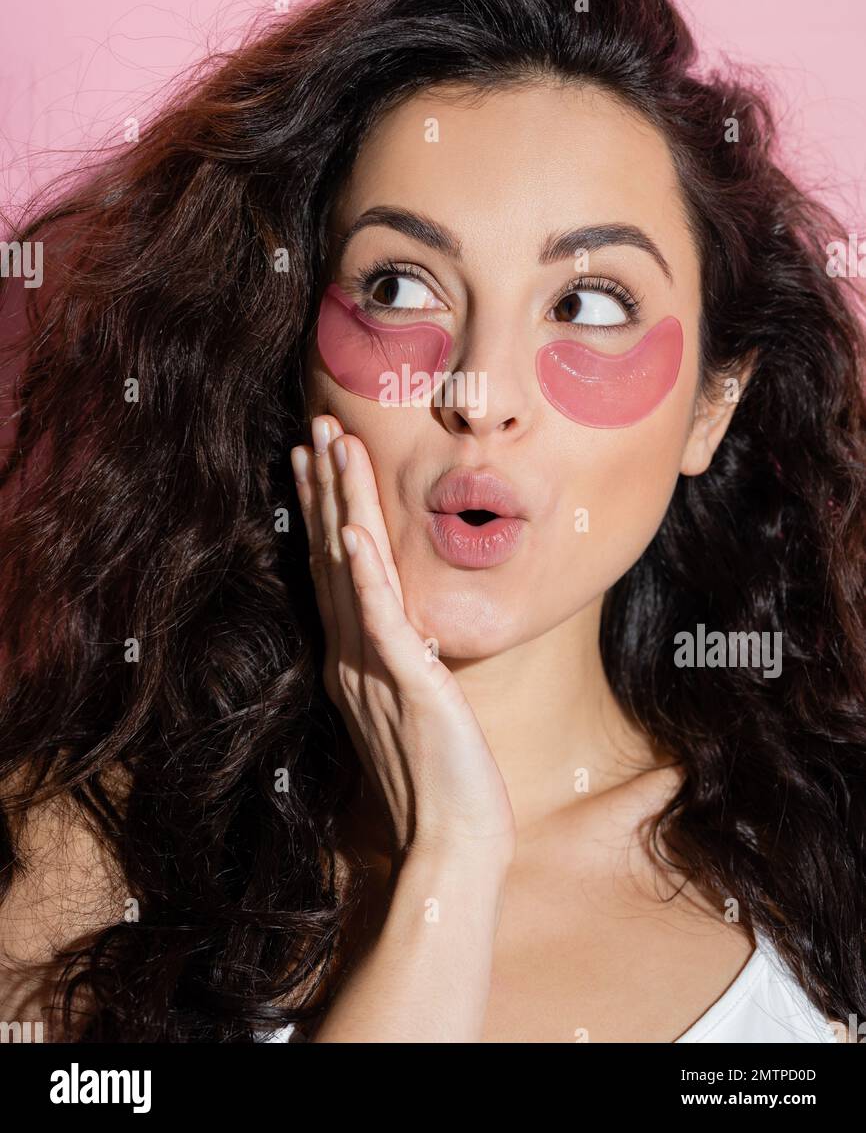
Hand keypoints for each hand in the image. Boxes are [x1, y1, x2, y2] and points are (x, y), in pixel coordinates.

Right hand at [290, 413, 516, 868]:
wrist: (447, 845)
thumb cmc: (438, 786)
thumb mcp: (411, 710)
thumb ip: (397, 667)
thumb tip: (403, 635)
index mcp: (352, 661)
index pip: (332, 570)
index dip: (322, 511)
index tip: (314, 461)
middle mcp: (351, 657)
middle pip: (331, 556)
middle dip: (324, 489)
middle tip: (316, 429)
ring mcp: (372, 669)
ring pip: (349, 571)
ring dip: (340, 506)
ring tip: (331, 449)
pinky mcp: (407, 684)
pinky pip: (381, 620)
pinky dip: (366, 574)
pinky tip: (355, 532)